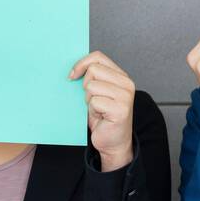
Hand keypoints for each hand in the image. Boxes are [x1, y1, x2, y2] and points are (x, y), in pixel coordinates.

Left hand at [71, 51, 135, 171]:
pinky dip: (92, 110)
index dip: (81, 64)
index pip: (98, 57)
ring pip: (92, 86)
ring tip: (97, 109)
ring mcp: (125, 96)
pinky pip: (94, 101)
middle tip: (92, 99)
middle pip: (93, 69)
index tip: (72, 76)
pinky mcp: (120, 109)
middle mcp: (126, 83)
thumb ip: (92, 77)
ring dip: (89, 99)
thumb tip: (73, 68)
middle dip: (86, 85)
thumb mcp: (98, 92)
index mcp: (121, 76)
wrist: (113, 142)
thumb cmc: (103, 117)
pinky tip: (100, 116)